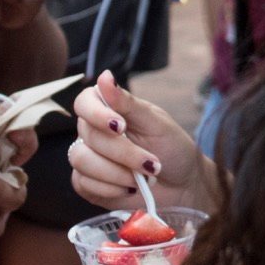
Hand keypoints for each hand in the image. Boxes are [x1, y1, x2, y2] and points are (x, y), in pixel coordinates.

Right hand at [68, 71, 216, 211]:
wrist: (183, 184)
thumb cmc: (172, 148)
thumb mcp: (156, 123)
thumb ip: (128, 103)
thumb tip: (104, 76)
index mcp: (108, 109)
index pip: (84, 102)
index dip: (97, 114)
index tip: (120, 126)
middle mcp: (93, 131)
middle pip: (88, 135)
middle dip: (123, 153)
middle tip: (151, 164)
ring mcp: (88, 157)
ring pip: (81, 160)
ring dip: (116, 173)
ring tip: (143, 178)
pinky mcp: (87, 183)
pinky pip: (82, 184)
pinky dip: (110, 188)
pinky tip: (130, 188)